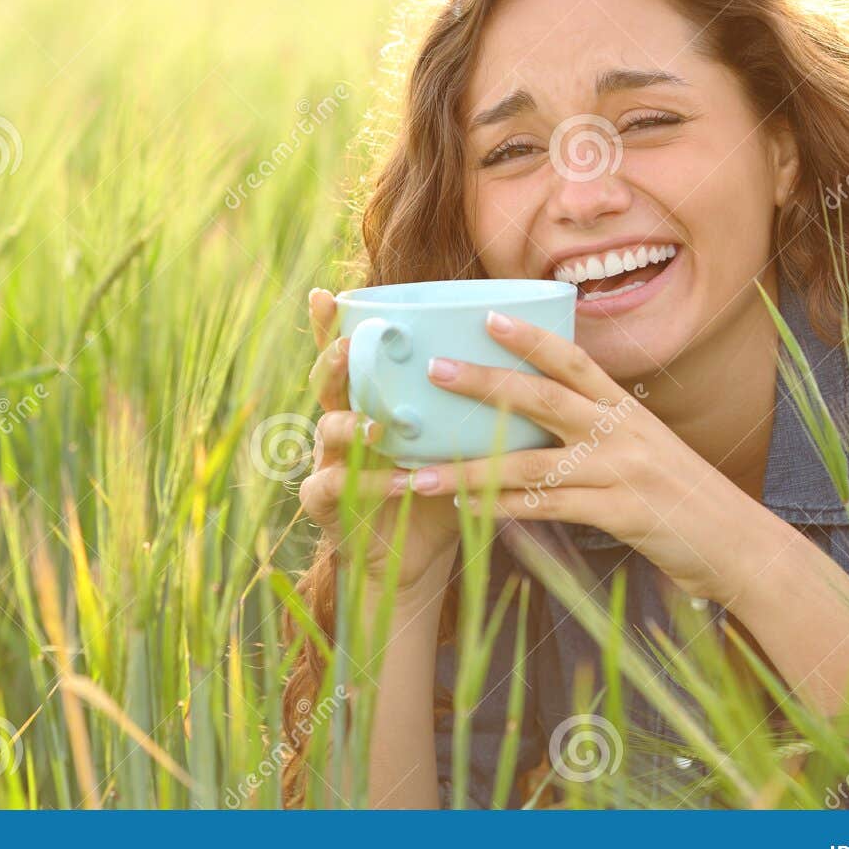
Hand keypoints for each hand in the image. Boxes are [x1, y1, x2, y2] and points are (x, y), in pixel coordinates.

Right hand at [296, 288, 459, 596]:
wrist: (416, 554)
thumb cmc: (440, 486)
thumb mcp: (455, 438)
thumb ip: (472, 402)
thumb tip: (525, 353)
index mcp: (368, 400)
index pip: (346, 353)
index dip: (329, 324)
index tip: (324, 293)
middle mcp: (342, 424)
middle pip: (326, 383)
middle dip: (334, 363)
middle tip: (348, 349)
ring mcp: (330, 461)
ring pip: (328, 431)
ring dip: (352, 426)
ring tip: (378, 425)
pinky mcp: (329, 503)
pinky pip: (337, 487)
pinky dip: (370, 483)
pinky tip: (399, 482)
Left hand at [406, 309, 766, 607]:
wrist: (744, 548)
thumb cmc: (687, 501)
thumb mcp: (648, 451)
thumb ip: (601, 434)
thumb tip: (545, 423)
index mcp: (626, 410)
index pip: (573, 360)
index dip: (531, 336)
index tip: (488, 316)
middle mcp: (622, 432)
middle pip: (543, 398)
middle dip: (485, 382)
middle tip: (434, 368)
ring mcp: (621, 472)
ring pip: (532, 463)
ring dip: (470, 469)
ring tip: (417, 474)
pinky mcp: (621, 515)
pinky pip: (551, 509)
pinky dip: (505, 509)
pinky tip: (467, 511)